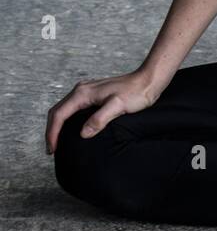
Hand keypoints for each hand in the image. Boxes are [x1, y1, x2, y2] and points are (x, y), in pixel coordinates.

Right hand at [46, 69, 166, 153]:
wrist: (149, 81)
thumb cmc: (137, 92)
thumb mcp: (118, 107)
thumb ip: (100, 119)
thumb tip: (83, 133)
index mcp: (83, 93)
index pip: (59, 115)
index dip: (53, 133)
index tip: (53, 148)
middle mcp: (81, 90)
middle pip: (57, 111)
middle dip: (52, 130)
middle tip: (52, 149)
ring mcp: (87, 92)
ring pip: (65, 110)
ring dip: (58, 125)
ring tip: (58, 142)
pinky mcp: (94, 95)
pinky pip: (74, 109)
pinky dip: (68, 120)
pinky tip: (72, 130)